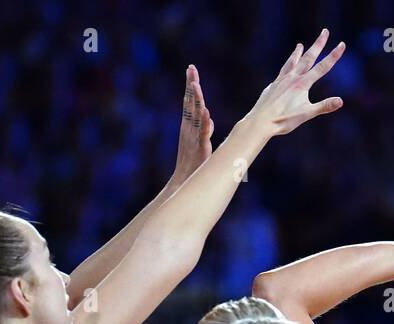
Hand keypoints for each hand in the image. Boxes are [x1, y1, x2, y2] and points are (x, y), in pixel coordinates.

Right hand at [170, 65, 212, 185]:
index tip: (191, 70)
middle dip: (191, 85)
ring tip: (196, 83)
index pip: (189, 102)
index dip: (190, 86)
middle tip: (191, 68)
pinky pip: (202, 133)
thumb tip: (208, 116)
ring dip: (196, 99)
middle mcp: (189, 129)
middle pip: (190, 103)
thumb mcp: (200, 143)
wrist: (185, 184)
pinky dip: (204, 122)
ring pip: (195, 115)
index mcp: (188, 127)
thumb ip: (204, 129)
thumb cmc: (194, 165)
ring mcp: (194, 138)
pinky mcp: (200, 148)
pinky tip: (206, 111)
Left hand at [244, 28, 344, 136]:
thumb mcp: (306, 114)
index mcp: (302, 84)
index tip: (342, 44)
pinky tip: (285, 70)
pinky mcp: (273, 86)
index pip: (322, 67)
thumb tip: (340, 101)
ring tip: (299, 45)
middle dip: (318, 44)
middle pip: (308, 58)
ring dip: (297, 53)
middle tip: (325, 32)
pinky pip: (281, 73)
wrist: (261, 121)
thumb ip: (324, 106)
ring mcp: (281, 81)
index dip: (333, 56)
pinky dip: (286, 68)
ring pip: (291, 63)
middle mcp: (292, 78)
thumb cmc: (284, 120)